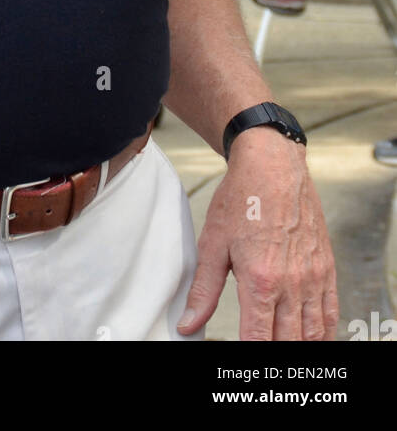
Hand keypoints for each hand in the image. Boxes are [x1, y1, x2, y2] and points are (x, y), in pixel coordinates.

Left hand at [177, 130, 337, 340]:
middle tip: (258, 349)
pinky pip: (331, 313)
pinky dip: (323, 332)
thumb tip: (187, 324)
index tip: (239, 353)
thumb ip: (203, 290)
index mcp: (260, 279)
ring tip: (280, 344)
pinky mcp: (326, 268)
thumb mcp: (212, 244)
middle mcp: (292, 282)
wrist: (272, 165)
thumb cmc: (241, 199)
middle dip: (272, 351)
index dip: (248, 353)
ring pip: (312, 333)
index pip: (258, 339)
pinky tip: (310, 337)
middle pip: (287, 341)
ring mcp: (313, 277)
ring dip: (297, 345)